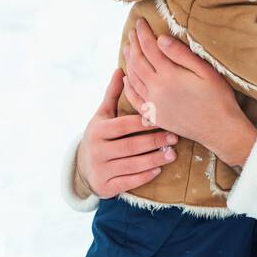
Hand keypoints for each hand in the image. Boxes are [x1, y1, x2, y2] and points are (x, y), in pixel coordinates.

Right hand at [75, 67, 179, 198]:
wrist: (83, 167)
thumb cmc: (101, 135)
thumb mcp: (103, 115)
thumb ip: (113, 94)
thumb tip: (121, 69)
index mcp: (97, 130)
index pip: (123, 126)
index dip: (143, 123)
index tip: (162, 119)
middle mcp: (96, 150)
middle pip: (130, 146)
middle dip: (154, 142)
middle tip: (174, 137)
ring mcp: (100, 169)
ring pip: (132, 165)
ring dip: (154, 160)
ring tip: (172, 155)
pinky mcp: (104, 187)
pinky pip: (128, 182)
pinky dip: (144, 176)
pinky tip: (158, 170)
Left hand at [122, 18, 256, 166]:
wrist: (220, 130)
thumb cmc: (218, 98)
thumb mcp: (205, 71)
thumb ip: (181, 54)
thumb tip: (161, 39)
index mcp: (169, 75)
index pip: (149, 47)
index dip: (143, 33)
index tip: (140, 21)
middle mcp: (157, 89)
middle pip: (137, 61)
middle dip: (133, 43)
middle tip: (132, 31)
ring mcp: (153, 104)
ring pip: (133, 78)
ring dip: (129, 61)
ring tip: (128, 48)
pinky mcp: (155, 116)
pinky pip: (134, 99)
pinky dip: (128, 86)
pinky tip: (127, 78)